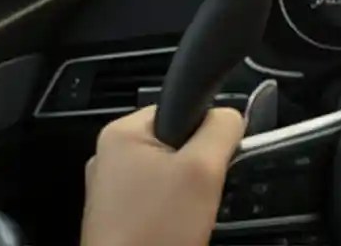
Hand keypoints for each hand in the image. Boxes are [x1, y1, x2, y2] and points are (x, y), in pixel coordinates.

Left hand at [80, 106, 244, 245]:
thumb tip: (231, 115)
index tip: (212, 162)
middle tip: (201, 193)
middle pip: (177, 143)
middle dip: (197, 167)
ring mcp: (111, 190)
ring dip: (186, 192)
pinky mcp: (117, 216)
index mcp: (121, 133)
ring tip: (187, 214)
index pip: (181, 109)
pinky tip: (174, 228)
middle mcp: (109, 156)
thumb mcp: (203, 169)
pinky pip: (157, 199)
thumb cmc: (157, 230)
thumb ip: (222, 129)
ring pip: (169, 174)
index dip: (207, 132)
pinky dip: (172, 211)